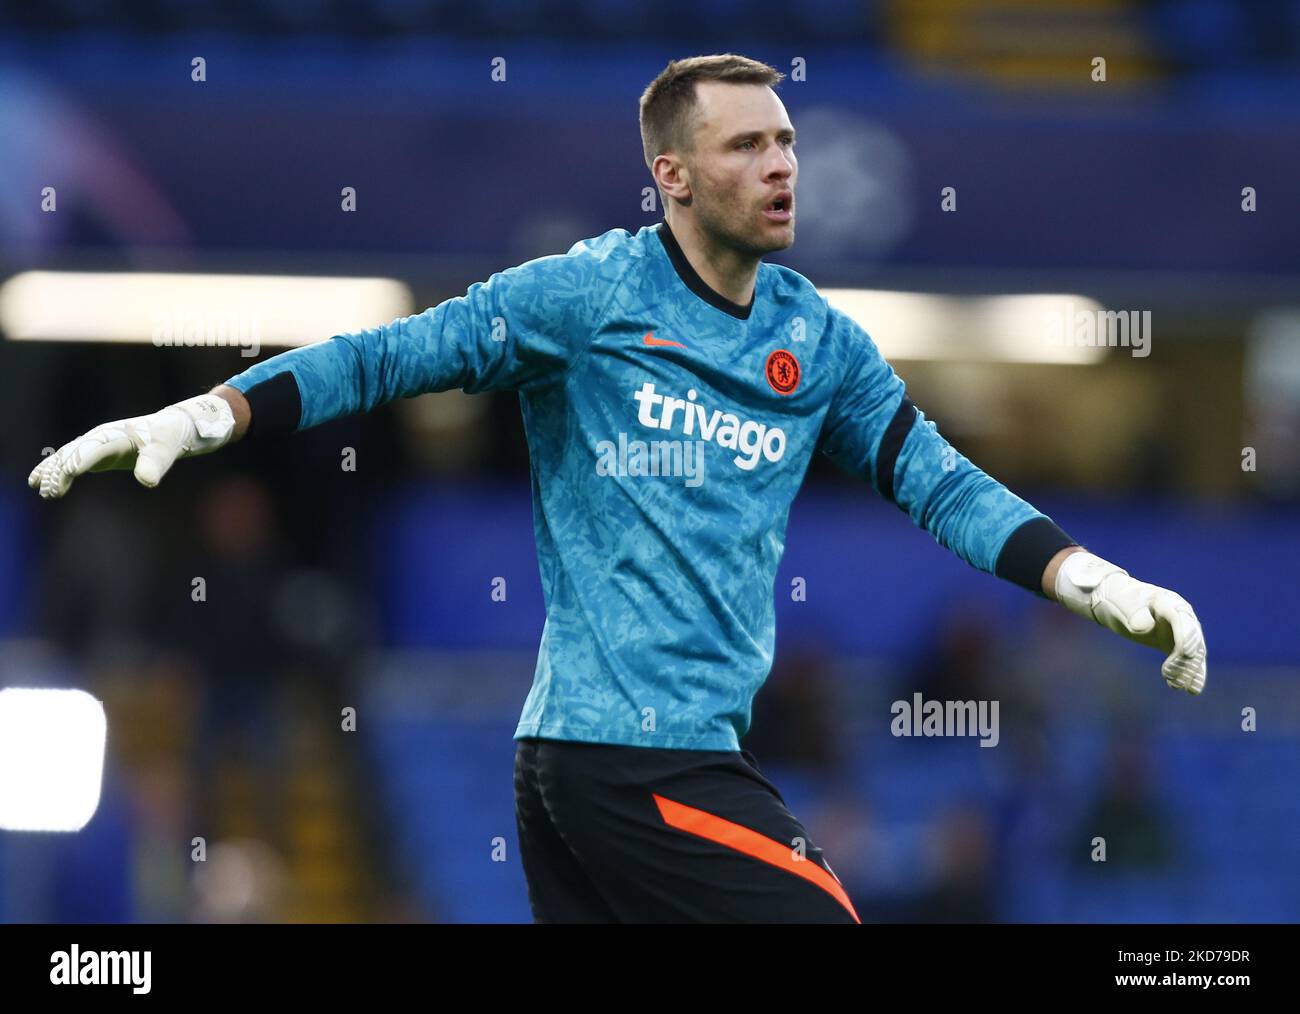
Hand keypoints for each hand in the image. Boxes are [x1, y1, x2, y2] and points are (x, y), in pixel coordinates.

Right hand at [28, 394, 235, 498]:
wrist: (173, 426)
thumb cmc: (171, 435)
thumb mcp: (167, 448)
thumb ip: (155, 463)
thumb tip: (147, 481)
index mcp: (115, 434)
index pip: (91, 450)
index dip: (78, 464)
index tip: (66, 478)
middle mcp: (101, 437)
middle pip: (73, 454)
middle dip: (59, 472)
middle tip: (50, 493)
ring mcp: (97, 444)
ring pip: (66, 456)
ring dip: (52, 472)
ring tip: (39, 489)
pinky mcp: (98, 453)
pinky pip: (70, 460)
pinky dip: (55, 470)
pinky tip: (39, 483)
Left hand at [1054, 551, 1206, 694]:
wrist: (1114, 600)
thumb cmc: (1119, 599)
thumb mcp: (1123, 604)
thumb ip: (1135, 614)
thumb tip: (1144, 628)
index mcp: (1169, 602)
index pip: (1183, 620)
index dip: (1186, 636)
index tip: (1185, 654)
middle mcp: (1181, 616)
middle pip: (1192, 639)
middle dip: (1186, 660)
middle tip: (1172, 678)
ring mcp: (1180, 630)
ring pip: (1192, 653)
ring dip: (1189, 671)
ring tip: (1181, 688)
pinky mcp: (1173, 643)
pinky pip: (1185, 660)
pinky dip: (1188, 673)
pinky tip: (1185, 689)